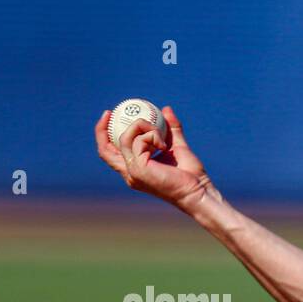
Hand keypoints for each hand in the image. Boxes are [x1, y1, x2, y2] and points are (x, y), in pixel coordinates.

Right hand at [94, 104, 216, 212]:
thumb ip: (171, 129)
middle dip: (102, 129)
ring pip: (124, 138)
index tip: (111, 116)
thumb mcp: (178, 146)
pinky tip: (164, 145)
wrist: (200, 192)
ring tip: (159, 132)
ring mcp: (133, 172)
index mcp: (136, 170)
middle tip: (110, 113)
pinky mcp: (139, 169)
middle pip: (104, 150)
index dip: (105, 134)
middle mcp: (130, 173)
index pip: (111, 153)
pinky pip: (138, 140)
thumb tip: (166, 109)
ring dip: (142, 127)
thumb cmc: (192, 176)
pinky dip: (152, 135)